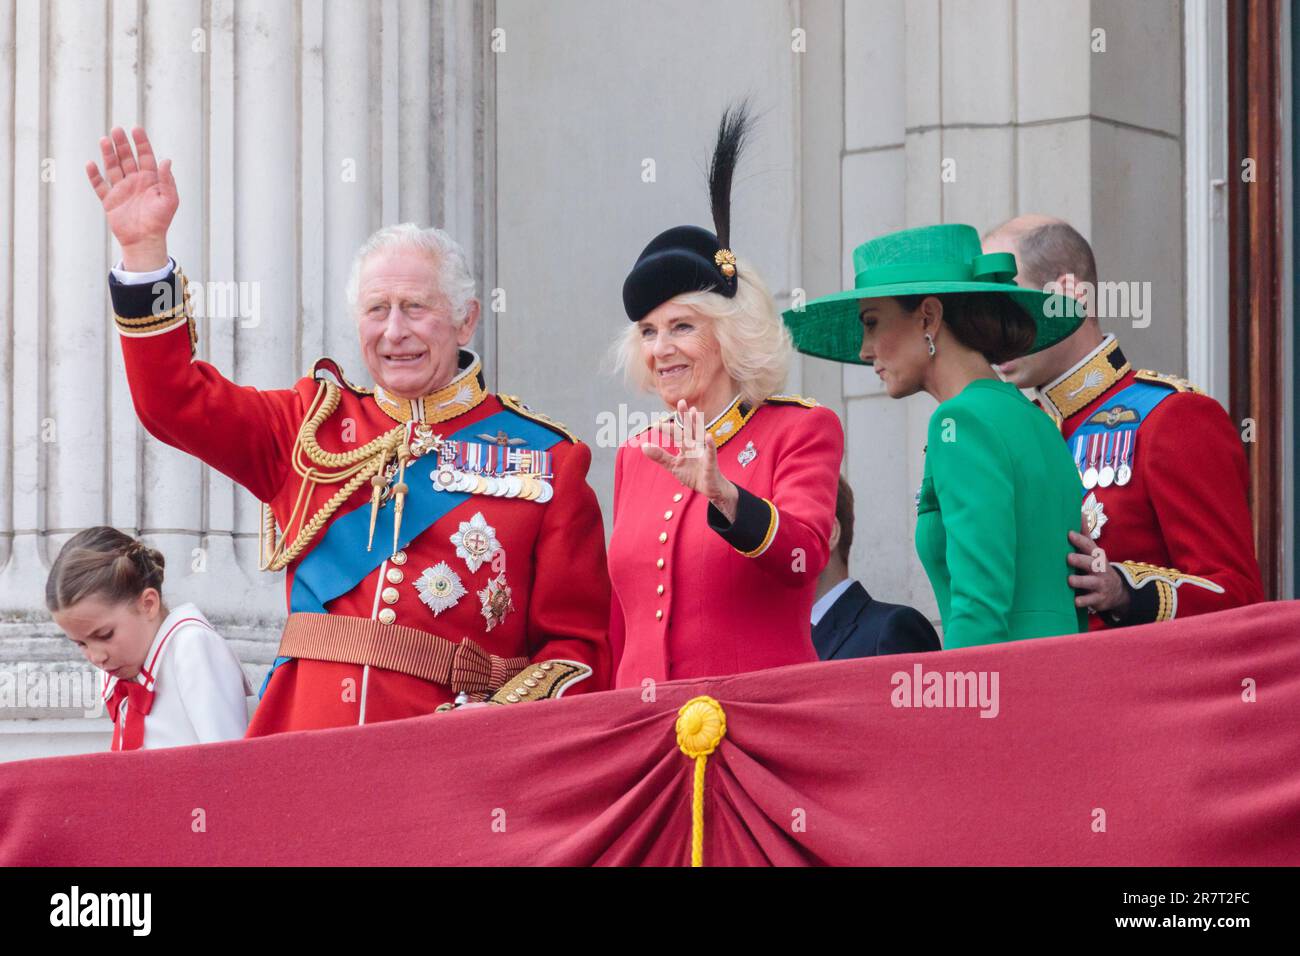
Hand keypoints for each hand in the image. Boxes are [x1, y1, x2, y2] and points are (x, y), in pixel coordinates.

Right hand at [85, 126, 175, 269]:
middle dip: (122, 144)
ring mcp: (121, 190)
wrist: (145, 241)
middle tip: (117, 130)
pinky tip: (91, 164)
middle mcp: (135, 182)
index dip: (141, 143)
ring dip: (108, 154)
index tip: (136, 129)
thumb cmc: (160, 222)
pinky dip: (94, 175)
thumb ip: (167, 181)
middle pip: (127, 158)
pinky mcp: (109, 201)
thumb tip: (166, 160)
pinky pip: (99, 185)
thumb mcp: (169, 200)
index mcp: (151, 180)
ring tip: (104, 139)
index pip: (146, 156)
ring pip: (112, 167)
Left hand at [640, 399, 739, 520]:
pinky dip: (709, 445)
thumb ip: (659, 456)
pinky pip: (710, 452)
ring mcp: (704, 452)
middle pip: (689, 428)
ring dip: (698, 424)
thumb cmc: (693, 474)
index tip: (655, 423)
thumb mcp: (673, 466)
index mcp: (685, 445)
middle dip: (685, 416)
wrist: (709, 489)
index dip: (666, 428)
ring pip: (700, 436)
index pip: (675, 434)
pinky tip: (708, 436)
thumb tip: (643, 446)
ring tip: (695, 412)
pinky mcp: (711, 461)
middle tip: (681, 402)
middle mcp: (695, 445)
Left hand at [1066, 518, 1129, 614]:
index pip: (1089, 546)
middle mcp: (1099, 569)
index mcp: (1096, 556)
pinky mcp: (1098, 599)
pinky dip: (1083, 601)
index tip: (1069, 534)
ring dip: (1080, 581)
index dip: (1080, 540)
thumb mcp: (1093, 551)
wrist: (1115, 590)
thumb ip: (1084, 535)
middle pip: (1091, 563)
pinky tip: (1074, 601)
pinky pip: (1090, 601)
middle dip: (1080, 560)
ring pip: (1090, 582)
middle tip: (1068, 557)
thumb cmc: (1096, 566)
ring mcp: (1100, 584)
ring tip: (1070, 580)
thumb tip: (1080, 511)